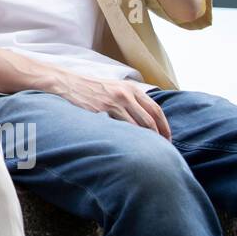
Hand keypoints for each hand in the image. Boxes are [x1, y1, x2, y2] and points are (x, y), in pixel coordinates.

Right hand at [50, 73, 171, 139]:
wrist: (69, 83)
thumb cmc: (91, 89)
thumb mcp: (115, 88)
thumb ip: (130, 100)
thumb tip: (146, 120)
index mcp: (132, 88)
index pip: (156, 109)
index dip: (165, 126)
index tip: (167, 138)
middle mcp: (127, 93)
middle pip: (151, 119)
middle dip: (160, 136)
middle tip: (163, 149)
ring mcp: (116, 101)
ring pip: (139, 125)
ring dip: (147, 140)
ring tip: (149, 151)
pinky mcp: (104, 109)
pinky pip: (123, 127)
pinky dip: (130, 138)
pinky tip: (131, 145)